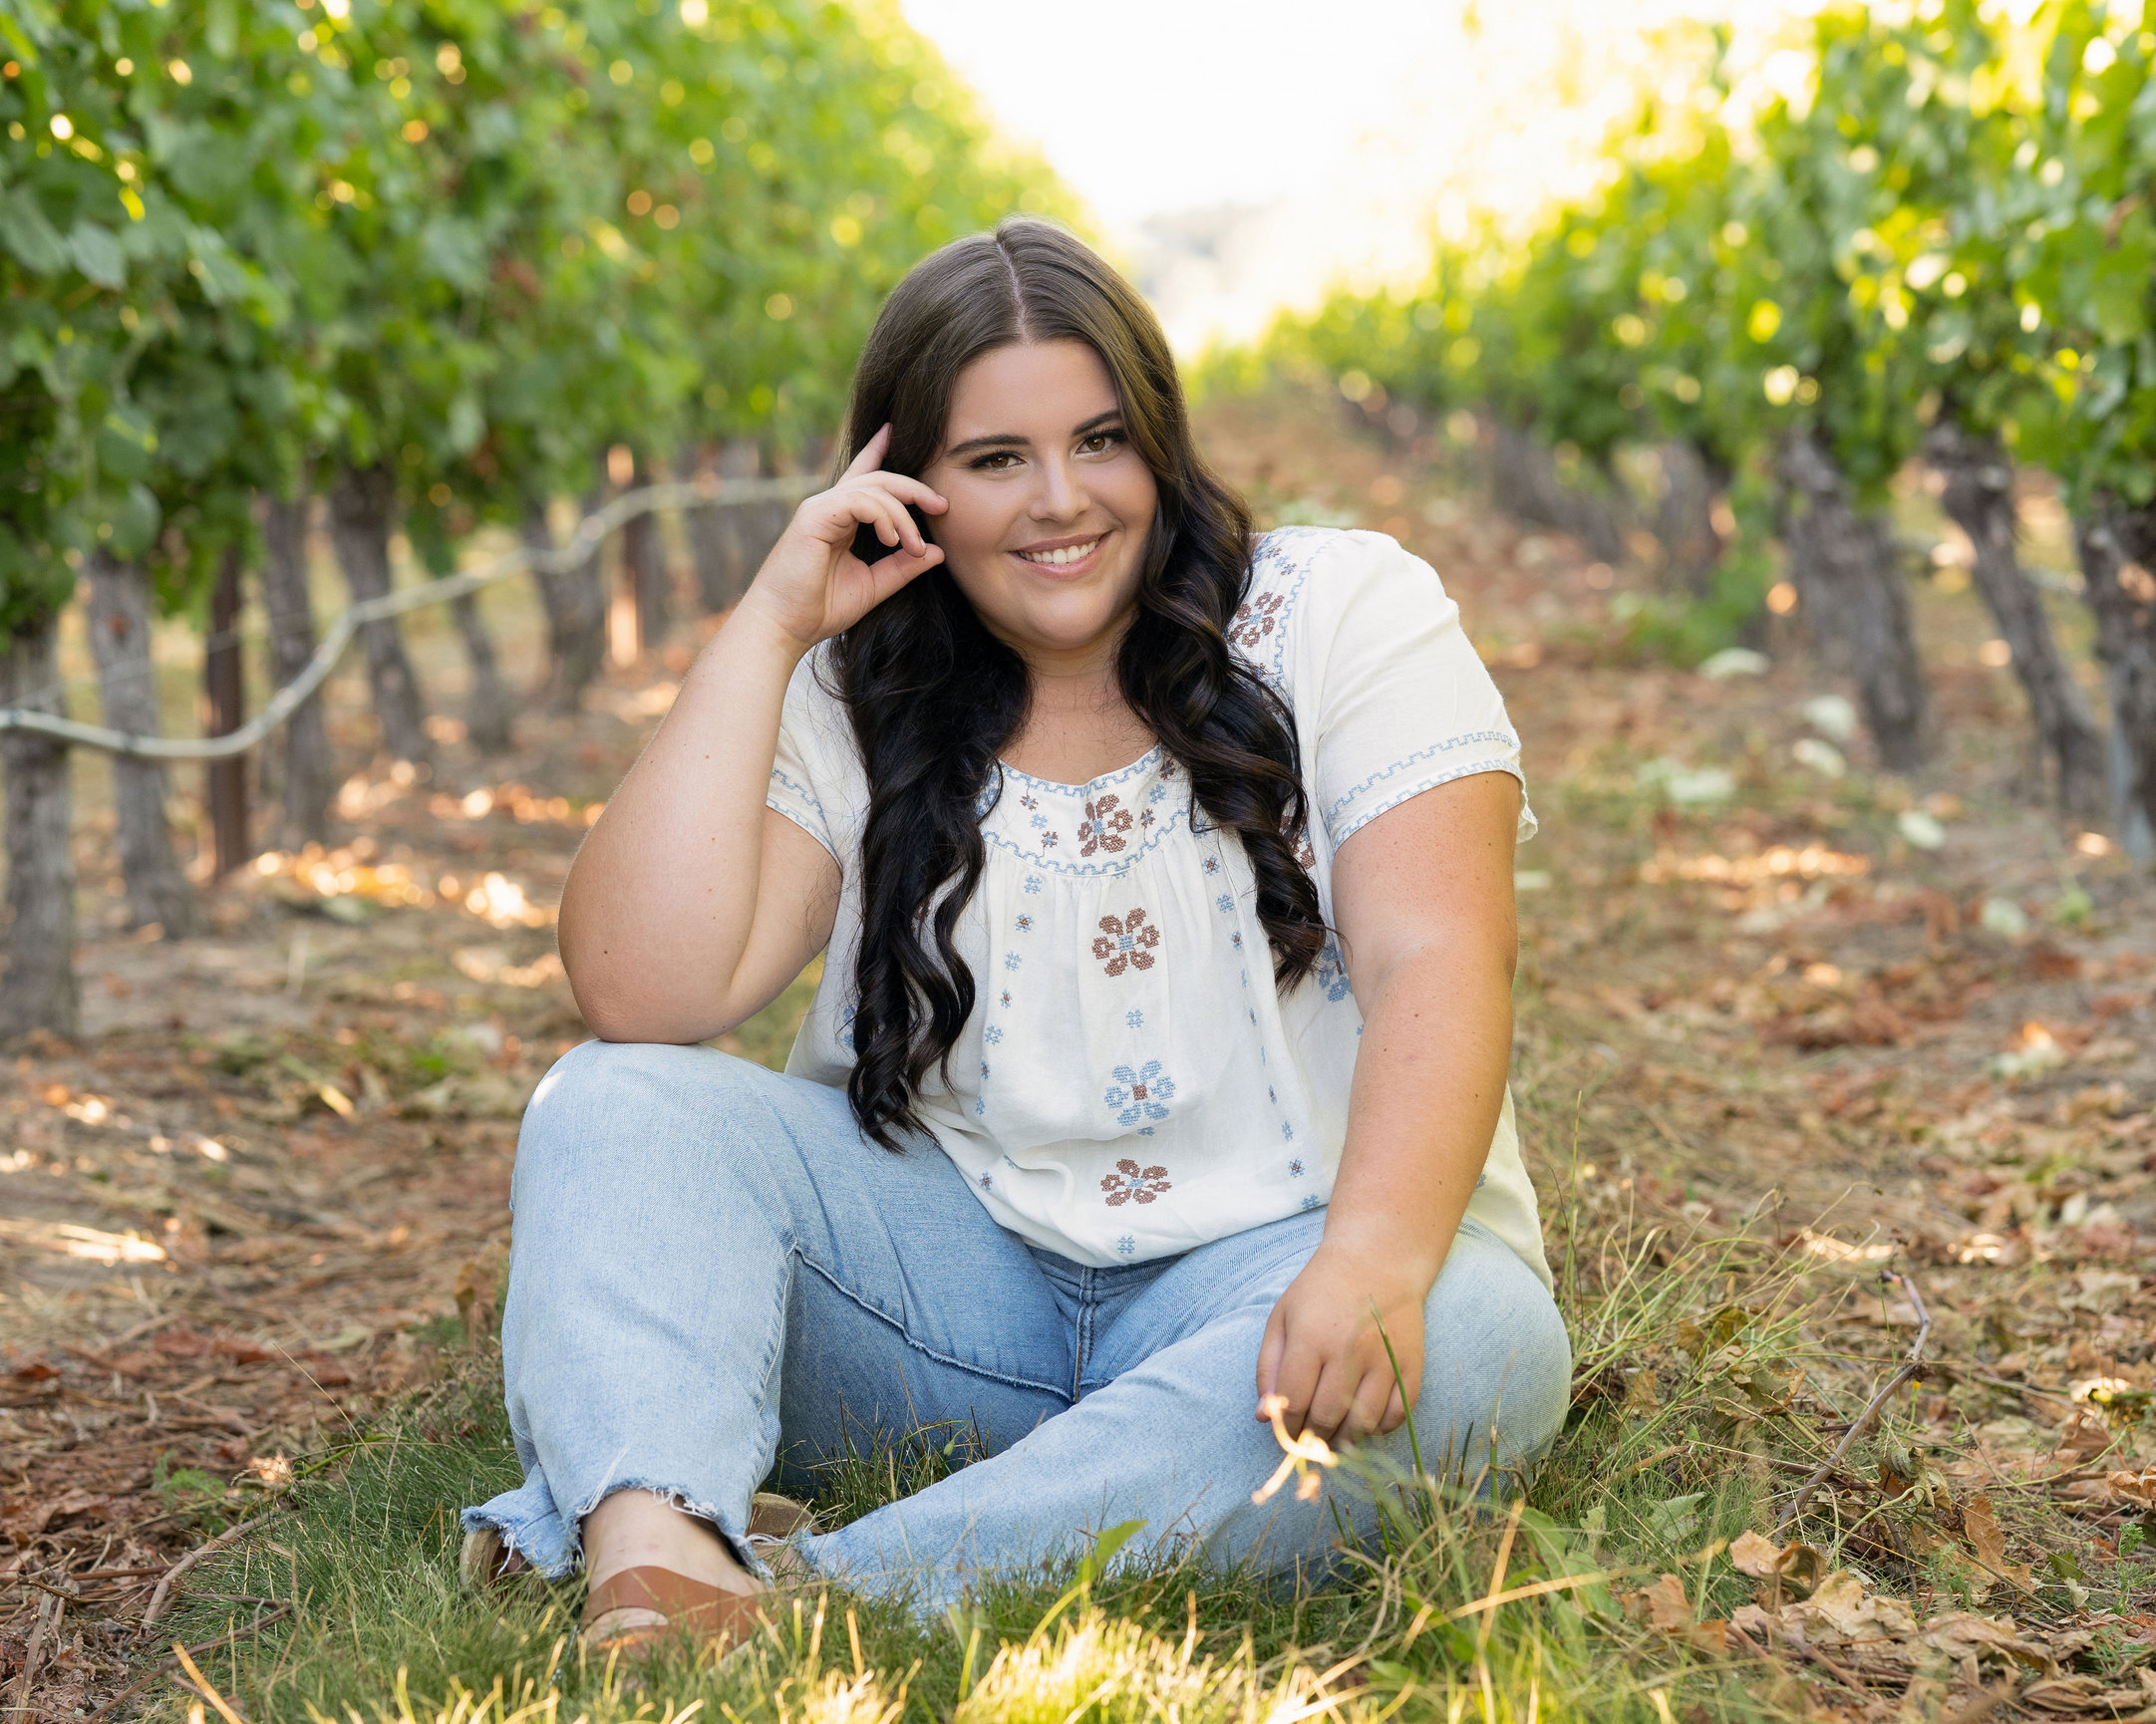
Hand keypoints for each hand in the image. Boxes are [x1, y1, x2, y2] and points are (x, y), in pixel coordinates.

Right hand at [738, 424, 946, 650]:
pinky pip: (860, 501)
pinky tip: (894, 541)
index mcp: (840, 519)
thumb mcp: (873, 585)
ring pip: (875, 489)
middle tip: (942, 506)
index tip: (895, 431)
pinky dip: (884, 517)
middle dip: (914, 489)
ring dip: (903, 515)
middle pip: (879, 479)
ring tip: (915, 546)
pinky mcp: (814, 516)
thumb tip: (937, 551)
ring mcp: (820, 508)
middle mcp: (829, 507)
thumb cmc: (820, 609)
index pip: (862, 476)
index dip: (877, 450)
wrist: (783, 627)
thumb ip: (902, 567)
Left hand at [1255, 1241, 1429, 1444]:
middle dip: (1313, 1438)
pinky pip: (1397, 1415)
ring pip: (1362, 1422)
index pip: (1294, 1401)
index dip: (1287, 1427)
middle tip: (1309, 1441)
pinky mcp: (1412, 1364)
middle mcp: (1349, 1349)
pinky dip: (1379, 1428)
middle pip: (1327, 1416)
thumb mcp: (1282, 1317)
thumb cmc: (1321, 1291)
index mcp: (1310, 1336)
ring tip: (1334, 1436)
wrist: (1378, 1260)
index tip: (1286, 1434)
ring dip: (1344, 1440)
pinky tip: (1365, 1421)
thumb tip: (1264, 1417)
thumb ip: (1268, 1367)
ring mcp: (1384, 1358)